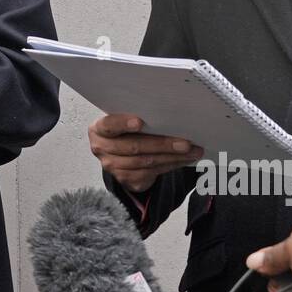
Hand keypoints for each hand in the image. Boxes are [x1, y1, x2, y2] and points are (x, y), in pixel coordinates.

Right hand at [87, 113, 203, 193]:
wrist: (120, 154)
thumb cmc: (126, 130)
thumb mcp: (124, 120)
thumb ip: (137, 117)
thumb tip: (170, 112)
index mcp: (98, 129)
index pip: (109, 125)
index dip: (123, 123)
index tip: (140, 122)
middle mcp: (101, 148)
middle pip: (134, 147)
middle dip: (162, 144)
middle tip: (185, 142)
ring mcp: (112, 167)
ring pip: (146, 162)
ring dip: (172, 157)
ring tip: (192, 151)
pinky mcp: (126, 179)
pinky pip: (152, 173)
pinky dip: (171, 165)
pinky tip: (184, 160)